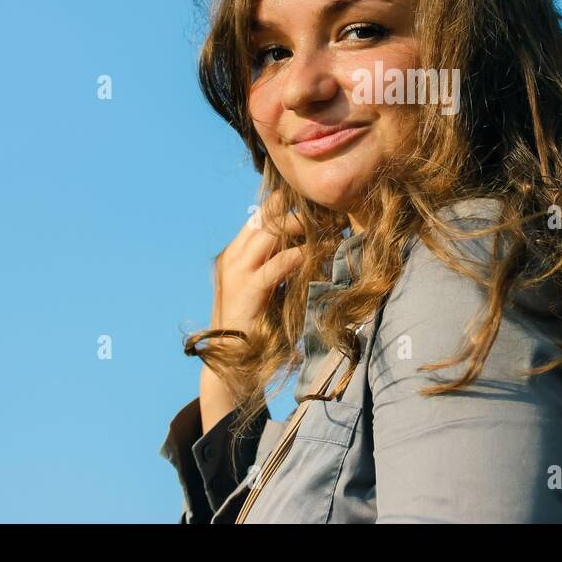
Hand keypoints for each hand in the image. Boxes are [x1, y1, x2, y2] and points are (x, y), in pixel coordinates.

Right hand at [199, 191, 304, 430]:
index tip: (315, 201)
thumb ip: (280, 264)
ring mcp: (236, 272)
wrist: (231, 359)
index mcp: (235, 253)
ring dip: (302, 226)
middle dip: (298, 211)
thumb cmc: (256, 324)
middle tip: (328, 210)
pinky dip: (301, 256)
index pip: (260, 216)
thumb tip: (314, 244)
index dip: (286, 205)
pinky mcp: (246, 290)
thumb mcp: (267, 287)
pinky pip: (277, 265)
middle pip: (265, 218)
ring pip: (269, 233)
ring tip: (330, 226)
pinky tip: (321, 253)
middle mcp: (232, 256)